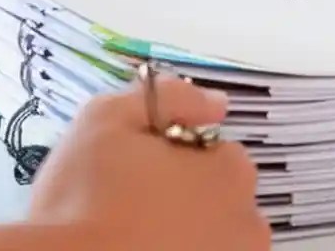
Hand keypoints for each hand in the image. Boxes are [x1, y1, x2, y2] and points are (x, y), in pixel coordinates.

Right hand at [29, 79, 268, 250]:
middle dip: (186, 196)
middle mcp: (249, 225)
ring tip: (134, 236)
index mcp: (232, 173)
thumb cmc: (85, 197)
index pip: (215, 153)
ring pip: (212, 238)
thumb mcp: (107, 119)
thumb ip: (168, 98)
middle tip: (131, 206)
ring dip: (185, 232)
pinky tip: (140, 250)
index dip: (173, 158)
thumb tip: (215, 103)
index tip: (137, 172)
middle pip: (220, 198)